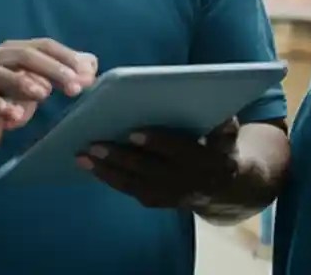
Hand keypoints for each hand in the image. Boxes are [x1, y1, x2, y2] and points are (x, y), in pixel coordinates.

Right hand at [0, 38, 97, 160]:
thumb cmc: (7, 101)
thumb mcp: (37, 86)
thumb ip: (62, 74)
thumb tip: (91, 64)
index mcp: (15, 51)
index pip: (44, 46)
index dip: (67, 57)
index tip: (88, 75)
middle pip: (25, 55)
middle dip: (52, 69)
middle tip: (75, 88)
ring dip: (22, 81)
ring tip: (43, 94)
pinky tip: (14, 115)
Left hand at [77, 118, 240, 209]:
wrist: (225, 189)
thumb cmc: (221, 149)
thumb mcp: (229, 137)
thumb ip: (224, 127)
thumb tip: (219, 110)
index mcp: (208, 163)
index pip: (179, 152)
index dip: (157, 143)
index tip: (133, 132)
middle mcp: (188, 183)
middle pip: (149, 171)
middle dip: (120, 158)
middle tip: (94, 145)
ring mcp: (171, 197)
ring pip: (135, 185)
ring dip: (107, 172)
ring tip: (82, 157)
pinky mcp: (158, 202)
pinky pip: (131, 191)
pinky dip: (110, 179)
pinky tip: (90, 166)